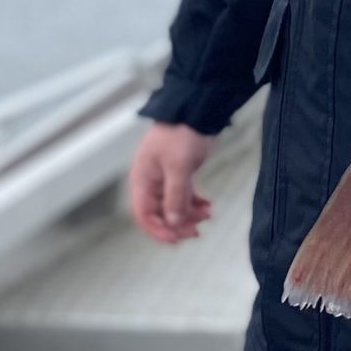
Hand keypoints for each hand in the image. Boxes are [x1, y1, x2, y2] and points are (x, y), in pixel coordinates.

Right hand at [130, 121, 215, 242]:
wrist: (195, 111)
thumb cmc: (180, 135)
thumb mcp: (177, 167)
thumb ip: (175, 196)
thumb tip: (173, 223)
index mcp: (142, 179)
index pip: (143, 213)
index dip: (157, 229)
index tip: (174, 239)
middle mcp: (151, 182)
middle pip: (159, 213)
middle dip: (177, 224)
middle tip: (195, 232)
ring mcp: (165, 178)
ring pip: (174, 206)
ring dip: (189, 214)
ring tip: (207, 215)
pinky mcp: (180, 174)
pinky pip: (184, 196)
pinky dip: (195, 203)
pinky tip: (208, 206)